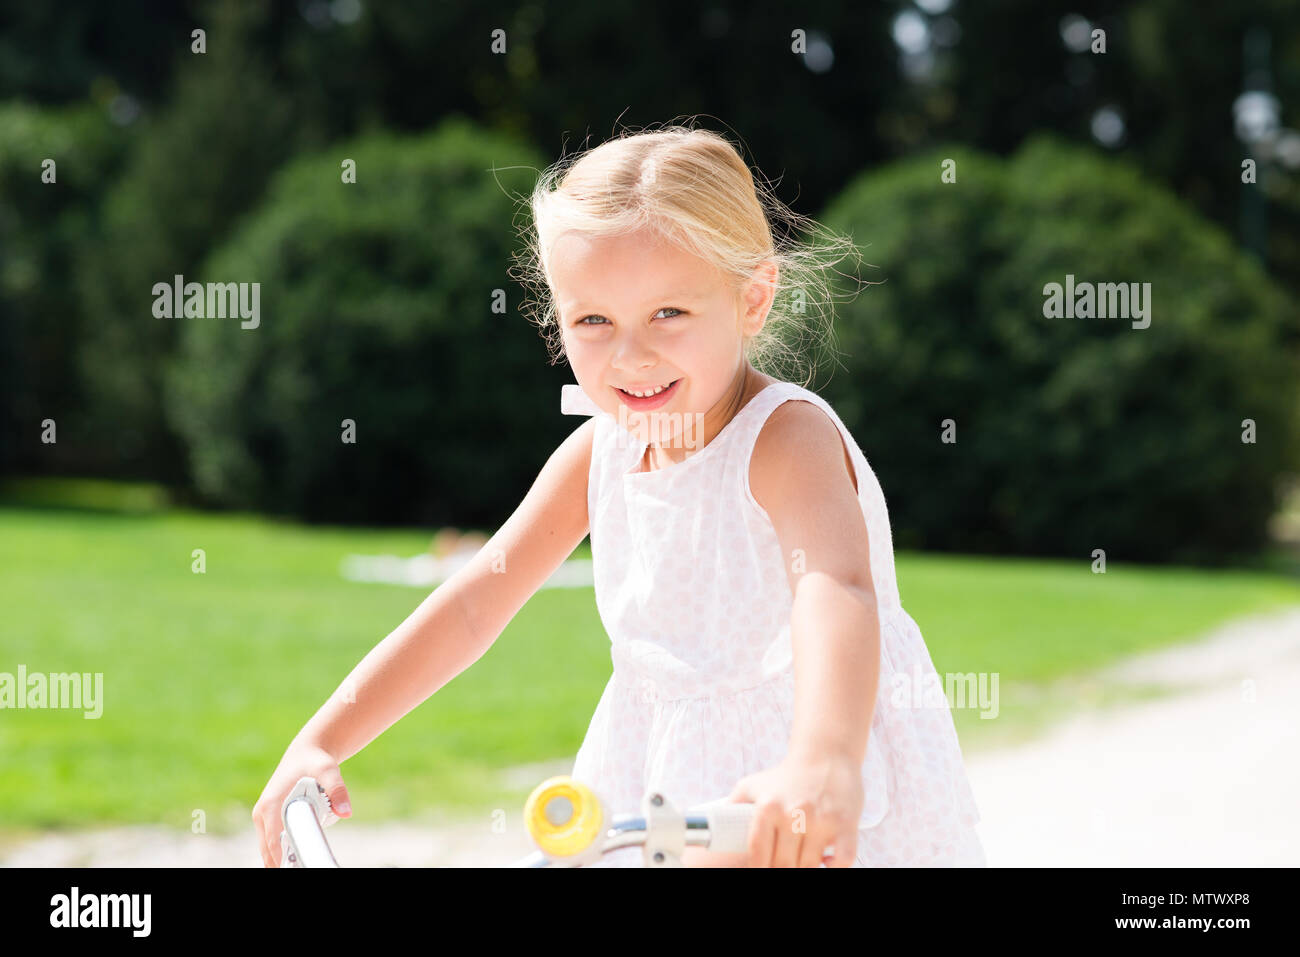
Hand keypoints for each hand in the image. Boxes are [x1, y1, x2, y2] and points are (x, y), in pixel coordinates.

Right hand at [251, 738, 351, 867]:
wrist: (307, 752)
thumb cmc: (316, 760)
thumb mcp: (329, 770)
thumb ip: (338, 790)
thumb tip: (346, 812)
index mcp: (271, 804)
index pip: (273, 841)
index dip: (282, 859)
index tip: (295, 867)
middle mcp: (262, 812)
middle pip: (268, 849)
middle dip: (282, 864)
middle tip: (302, 868)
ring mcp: (264, 816)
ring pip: (268, 848)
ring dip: (282, 860)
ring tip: (299, 866)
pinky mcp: (270, 818)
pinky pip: (273, 842)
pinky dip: (282, 854)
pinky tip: (295, 863)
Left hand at [727, 751, 862, 866]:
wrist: (826, 754)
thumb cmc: (787, 775)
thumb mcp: (753, 785)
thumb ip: (734, 807)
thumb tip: (715, 826)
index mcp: (768, 808)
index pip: (758, 855)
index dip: (758, 869)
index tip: (761, 869)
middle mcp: (793, 814)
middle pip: (783, 865)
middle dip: (781, 870)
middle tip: (782, 864)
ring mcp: (821, 821)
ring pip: (809, 866)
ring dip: (804, 868)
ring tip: (801, 861)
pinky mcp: (846, 824)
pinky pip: (843, 861)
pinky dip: (834, 867)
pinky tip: (827, 861)